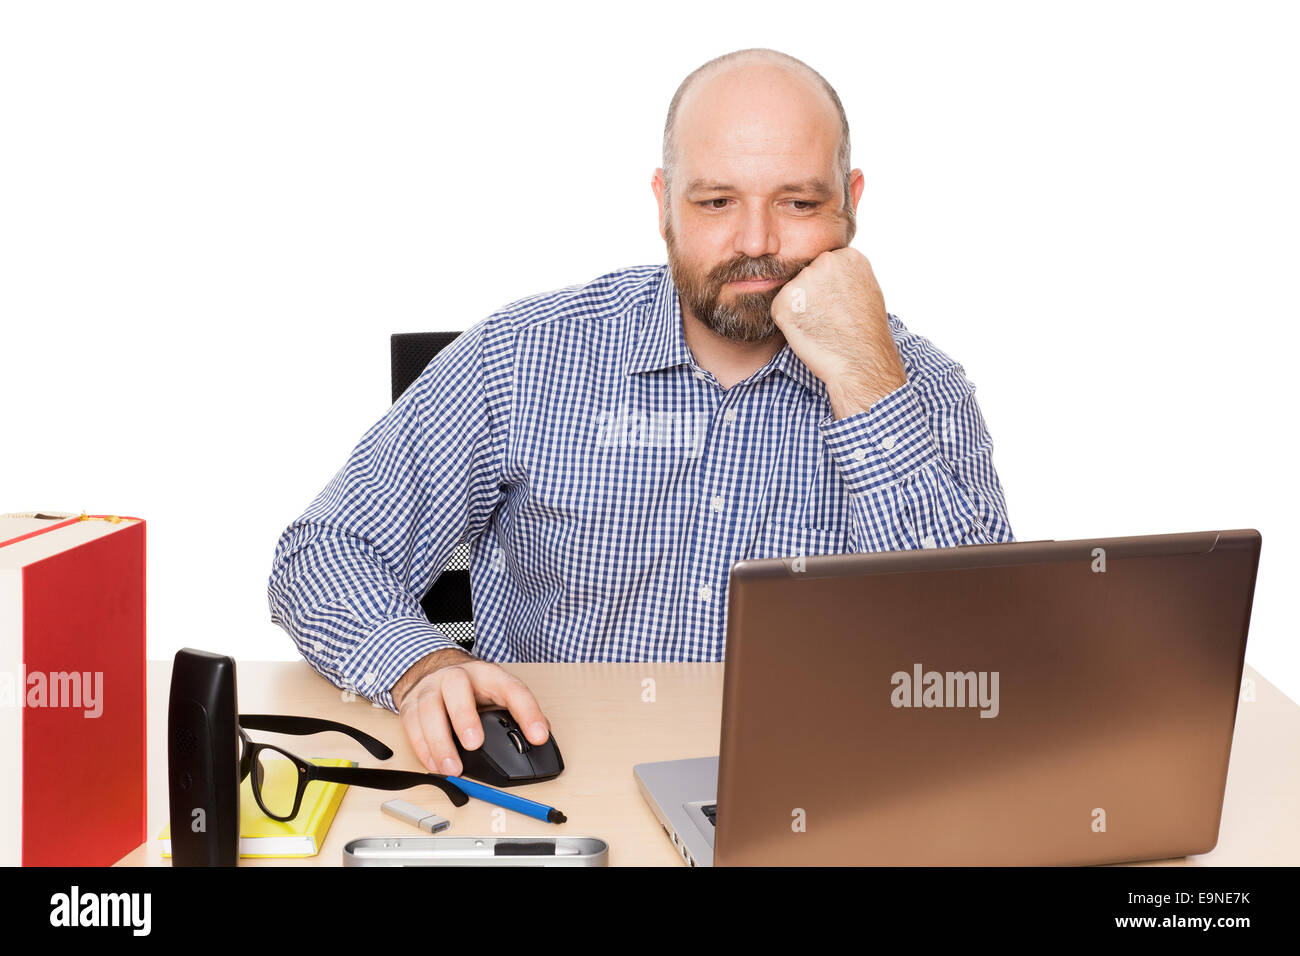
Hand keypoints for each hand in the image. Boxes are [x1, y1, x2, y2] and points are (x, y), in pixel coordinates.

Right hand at [391, 648, 550, 775]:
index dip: (527, 712)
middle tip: (474, 744)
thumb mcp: (498, 691)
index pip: (511, 688)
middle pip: (457, 688)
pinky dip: (423, 749)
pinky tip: (436, 765)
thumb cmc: (472, 687)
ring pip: (430, 709)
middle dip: (465, 717)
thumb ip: (517, 712)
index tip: (538, 737)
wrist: (435, 670)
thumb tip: (540, 735)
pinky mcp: (411, 704)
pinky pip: (413, 726)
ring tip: (452, 768)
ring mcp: (431, 688)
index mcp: (487, 674)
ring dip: (440, 742)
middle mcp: (457, 676)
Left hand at [770, 247, 906, 418]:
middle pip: (806, 276)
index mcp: (847, 255)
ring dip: (799, 309)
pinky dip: (788, 324)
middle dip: (812, 296)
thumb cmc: (866, 333)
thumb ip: (844, 275)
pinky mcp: (783, 301)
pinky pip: (780, 309)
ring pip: (792, 292)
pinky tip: (809, 334)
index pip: (824, 267)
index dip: (829, 290)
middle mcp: (824, 261)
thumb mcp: (865, 290)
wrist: (861, 362)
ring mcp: (802, 280)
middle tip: (830, 319)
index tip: (840, 306)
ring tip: (822, 327)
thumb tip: (823, 273)